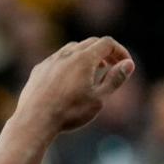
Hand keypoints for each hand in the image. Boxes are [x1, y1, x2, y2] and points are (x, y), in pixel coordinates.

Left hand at [15, 37, 134, 134]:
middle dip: (105, 52)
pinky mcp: (39, 69)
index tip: (126, 64)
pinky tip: (70, 79)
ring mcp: (51, 60)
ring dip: (87, 56)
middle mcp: (67, 54)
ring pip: (73, 49)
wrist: (35, 120)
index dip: (120, 51)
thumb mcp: (98, 98)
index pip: (107, 43)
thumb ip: (115, 79)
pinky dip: (69, 63)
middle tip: (113, 65)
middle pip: (91, 43)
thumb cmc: (69, 112)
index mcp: (84, 58)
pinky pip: (58, 59)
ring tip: (93, 71)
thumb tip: (128, 64)